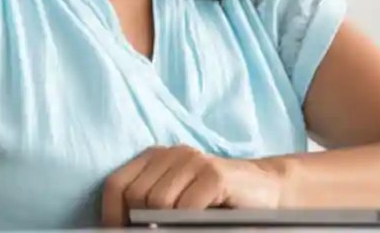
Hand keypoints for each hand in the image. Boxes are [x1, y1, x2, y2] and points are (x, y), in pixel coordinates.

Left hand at [100, 145, 283, 226]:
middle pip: (136, 195)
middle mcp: (172, 153)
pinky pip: (186, 206)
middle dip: (141, 223)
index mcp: (155, 158)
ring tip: (182, 227)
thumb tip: (124, 228)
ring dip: (166, 224)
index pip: (116, 185)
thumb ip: (151, 208)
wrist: (267, 191)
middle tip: (157, 232)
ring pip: (158, 201)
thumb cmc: (217, 203)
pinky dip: (187, 222)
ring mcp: (194, 160)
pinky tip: (199, 223)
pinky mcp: (215, 174)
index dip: (112, 215)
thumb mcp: (178, 201)